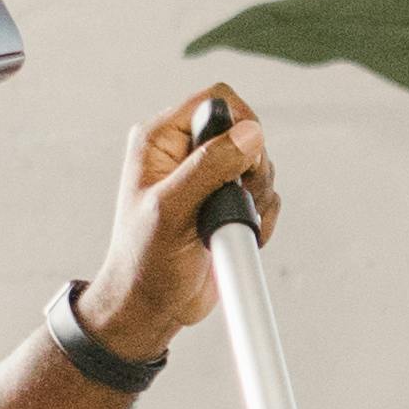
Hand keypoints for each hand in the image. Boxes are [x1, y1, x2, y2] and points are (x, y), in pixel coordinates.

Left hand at [75, 83, 277, 370]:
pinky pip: (263, 193)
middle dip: (253, 166)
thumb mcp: (172, 211)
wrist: (150, 308)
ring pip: (258, 163)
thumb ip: (208, 167)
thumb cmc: (145, 262)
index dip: (240, 122)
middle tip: (236, 199)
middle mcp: (183, 152)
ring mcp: (206, 178)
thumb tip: (250, 134)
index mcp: (159, 140)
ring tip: (231, 225)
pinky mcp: (224, 204)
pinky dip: (262, 215)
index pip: (215, 101)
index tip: (244, 160)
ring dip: (259, 194)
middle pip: (245, 130)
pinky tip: (240, 237)